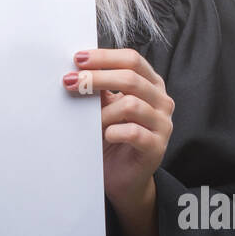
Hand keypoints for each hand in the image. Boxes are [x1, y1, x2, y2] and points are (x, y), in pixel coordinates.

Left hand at [63, 48, 172, 235]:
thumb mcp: (105, 108)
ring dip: (103, 111)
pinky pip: (133, 132)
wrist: (122, 177)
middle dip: (97, 77)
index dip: (104, 57)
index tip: (78, 59)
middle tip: (72, 82)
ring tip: (90, 121)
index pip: (132, 60)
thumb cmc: (112, 137)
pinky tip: (104, 136)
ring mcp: (162, 124)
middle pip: (131, 78)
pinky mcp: (157, 147)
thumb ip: (100, 89)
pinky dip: (113, 132)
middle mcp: (161, 101)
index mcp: (151, 85)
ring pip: (131, 105)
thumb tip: (76, 69)